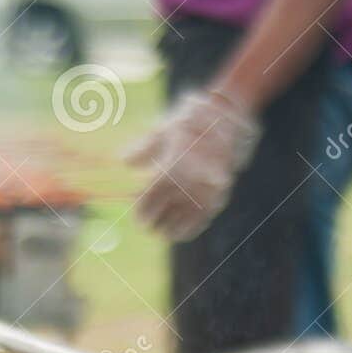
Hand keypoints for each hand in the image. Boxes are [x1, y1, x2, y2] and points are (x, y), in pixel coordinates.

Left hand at [127, 90, 260, 241]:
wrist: (227, 119)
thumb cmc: (190, 122)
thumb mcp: (163, 130)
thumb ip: (144, 149)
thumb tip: (124, 162)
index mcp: (172, 165)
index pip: (152, 196)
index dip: (143, 210)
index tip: (138, 218)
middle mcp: (189, 180)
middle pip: (166, 210)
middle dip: (156, 220)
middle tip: (147, 228)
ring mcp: (206, 188)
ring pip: (185, 218)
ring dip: (172, 228)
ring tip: (162, 233)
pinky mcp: (219, 193)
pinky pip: (204, 217)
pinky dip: (192, 227)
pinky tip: (181, 232)